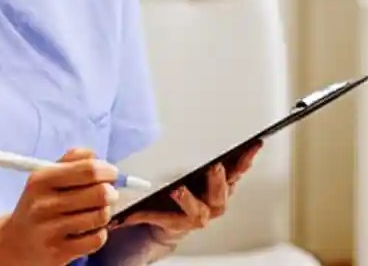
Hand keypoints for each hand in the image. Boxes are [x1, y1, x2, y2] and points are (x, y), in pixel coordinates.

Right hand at [0, 148, 120, 265]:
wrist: (14, 243)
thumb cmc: (38, 205)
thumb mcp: (46, 177)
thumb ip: (72, 160)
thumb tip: (97, 158)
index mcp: (42, 180)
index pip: (88, 170)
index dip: (107, 171)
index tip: (111, 174)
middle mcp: (44, 204)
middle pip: (100, 193)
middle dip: (111, 193)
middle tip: (108, 194)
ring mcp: (50, 230)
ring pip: (101, 216)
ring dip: (105, 213)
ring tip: (96, 212)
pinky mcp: (58, 252)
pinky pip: (97, 239)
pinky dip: (100, 233)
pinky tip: (89, 230)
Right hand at [116, 140, 262, 246]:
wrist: (173, 221)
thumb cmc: (159, 213)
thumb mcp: (145, 214)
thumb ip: (133, 215)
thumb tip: (114, 217)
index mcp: (185, 219)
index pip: (186, 213)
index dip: (184, 202)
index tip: (176, 190)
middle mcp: (206, 210)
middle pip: (214, 199)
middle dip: (214, 183)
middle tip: (213, 167)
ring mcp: (218, 198)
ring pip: (229, 184)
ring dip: (238, 168)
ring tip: (247, 149)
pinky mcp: (225, 185)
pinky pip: (238, 172)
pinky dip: (245, 159)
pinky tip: (253, 145)